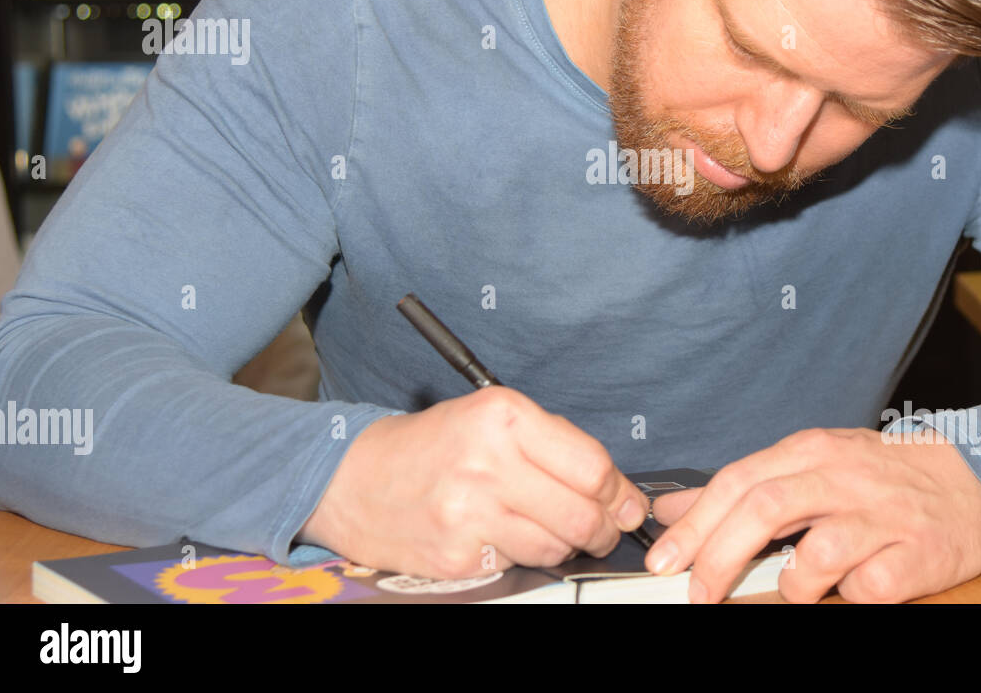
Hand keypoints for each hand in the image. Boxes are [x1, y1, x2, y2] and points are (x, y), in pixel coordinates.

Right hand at [297, 386, 649, 577]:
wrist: (352, 478)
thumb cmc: (432, 446)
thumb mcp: (490, 418)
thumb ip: (554, 445)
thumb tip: (617, 489)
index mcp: (502, 415)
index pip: (592, 465)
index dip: (620, 492)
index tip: (628, 503)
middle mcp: (486, 461)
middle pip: (582, 513)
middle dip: (606, 528)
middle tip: (605, 529)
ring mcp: (469, 512)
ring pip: (556, 546)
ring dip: (566, 545)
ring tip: (550, 528)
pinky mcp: (457, 555)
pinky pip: (518, 564)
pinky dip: (522, 555)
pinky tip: (503, 535)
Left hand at [643, 426, 980, 602]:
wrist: (971, 480)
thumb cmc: (879, 478)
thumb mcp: (808, 465)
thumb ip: (744, 486)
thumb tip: (673, 510)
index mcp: (812, 451)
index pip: (738, 481)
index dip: (695, 524)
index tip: (664, 559)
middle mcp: (844, 476)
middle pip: (766, 508)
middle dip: (719, 557)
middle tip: (698, 592)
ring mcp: (884, 514)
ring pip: (818, 552)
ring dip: (792, 583)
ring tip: (794, 588)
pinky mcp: (919, 554)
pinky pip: (869, 586)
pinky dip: (850, 595)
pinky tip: (852, 587)